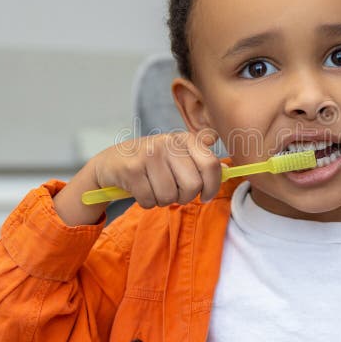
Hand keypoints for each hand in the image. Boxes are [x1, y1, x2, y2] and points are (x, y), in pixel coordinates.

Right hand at [93, 131, 221, 207]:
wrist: (112, 161)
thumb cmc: (152, 161)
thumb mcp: (178, 153)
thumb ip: (202, 158)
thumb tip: (228, 170)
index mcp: (185, 139)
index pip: (211, 165)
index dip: (212, 186)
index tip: (206, 196)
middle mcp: (168, 143)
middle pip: (192, 186)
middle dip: (184, 197)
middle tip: (174, 193)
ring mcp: (149, 155)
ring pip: (169, 197)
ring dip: (163, 200)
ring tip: (155, 188)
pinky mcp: (132, 169)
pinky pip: (149, 200)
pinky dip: (146, 202)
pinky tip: (141, 190)